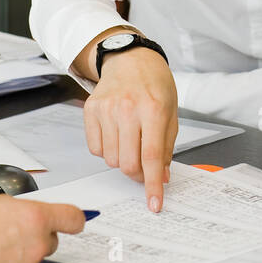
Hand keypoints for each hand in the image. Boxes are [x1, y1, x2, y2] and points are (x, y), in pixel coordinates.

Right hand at [0, 194, 85, 262]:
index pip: (72, 218)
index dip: (74, 218)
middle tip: (8, 236)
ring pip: (31, 262)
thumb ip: (13, 208)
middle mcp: (36, 247)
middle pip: (49, 241)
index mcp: (34, 219)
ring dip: (17, 258)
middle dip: (34, 238)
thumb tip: (18, 210)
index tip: (76, 220)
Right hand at [83, 47, 177, 211]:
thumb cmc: (154, 84)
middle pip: (127, 163)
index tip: (154, 203)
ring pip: (110, 160)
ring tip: (131, 142)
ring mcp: (105, 109)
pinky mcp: (90, 110)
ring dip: (122, 160)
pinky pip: (95, 149)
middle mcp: (127, 108)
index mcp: (153, 108)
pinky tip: (116, 134)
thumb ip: (166, 146)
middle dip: (138, 174)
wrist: (130, 59)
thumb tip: (160, 177)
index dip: (152, 184)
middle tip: (144, 169)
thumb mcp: (171, 112)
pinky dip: (107, 150)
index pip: (151, 156)